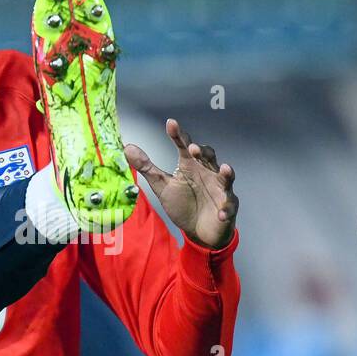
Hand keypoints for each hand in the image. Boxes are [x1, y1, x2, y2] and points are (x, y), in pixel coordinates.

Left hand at [125, 119, 238, 249]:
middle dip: (202, 152)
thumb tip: (127, 147)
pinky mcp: (227, 207)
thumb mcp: (162, 186)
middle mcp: (207, 172)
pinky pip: (229, 206)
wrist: (198, 231)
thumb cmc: (183, 204)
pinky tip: (221, 213)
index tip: (171, 123)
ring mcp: (220, 189)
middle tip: (192, 149)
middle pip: (208, 157)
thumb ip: (147, 167)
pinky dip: (226, 209)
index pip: (184, 146)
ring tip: (224, 168)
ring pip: (226, 178)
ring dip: (225, 173)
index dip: (178, 135)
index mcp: (190, 166)